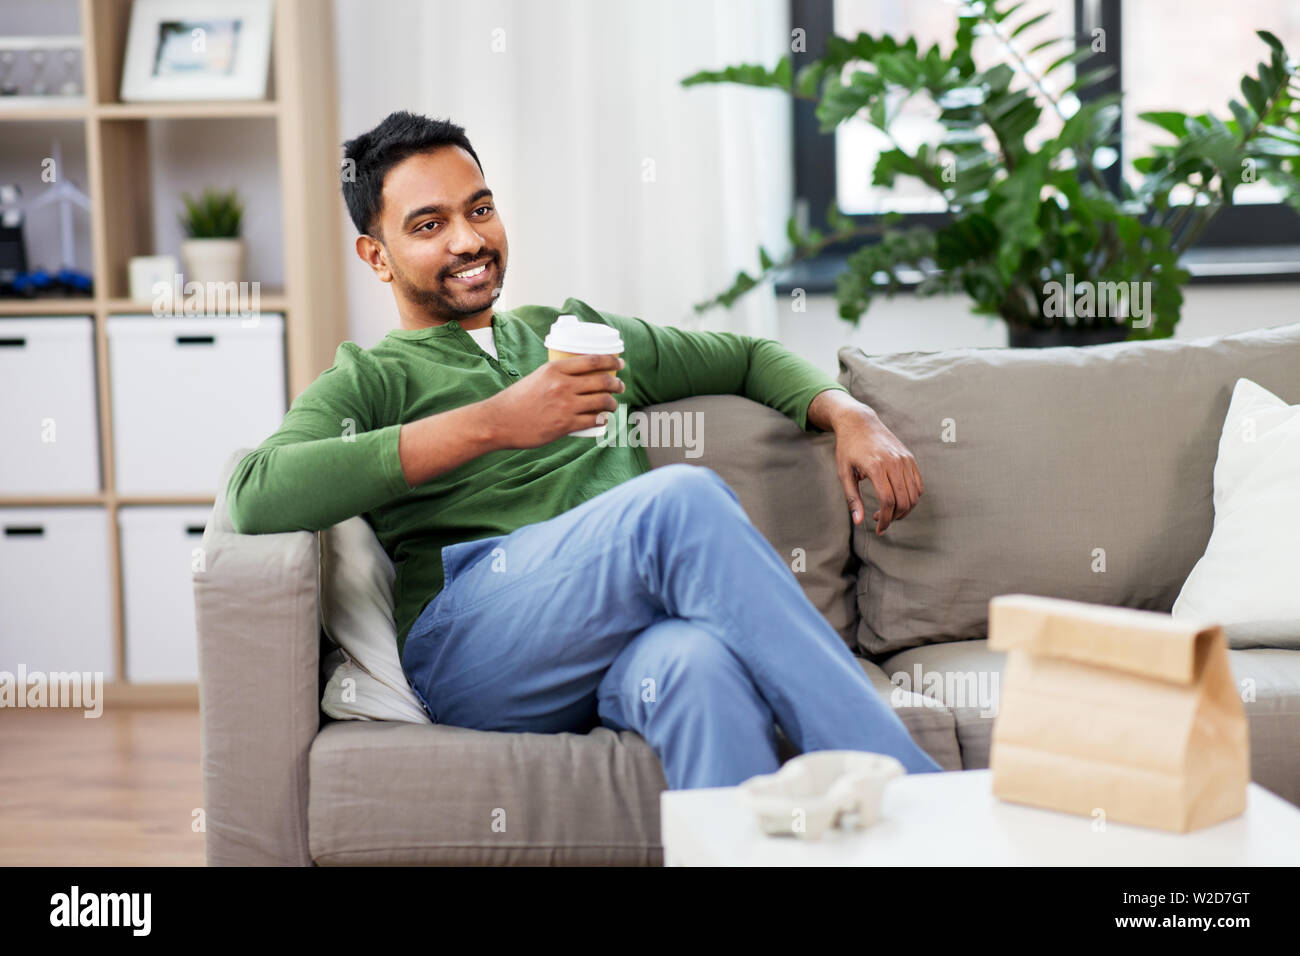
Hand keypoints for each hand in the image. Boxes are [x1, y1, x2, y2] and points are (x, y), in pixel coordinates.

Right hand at [484, 353, 624, 447]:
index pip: (592, 361)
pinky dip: (602, 419)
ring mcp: (565, 405)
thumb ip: (557, 376)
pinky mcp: (565, 425)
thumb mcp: (537, 377)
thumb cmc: (516, 400)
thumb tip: (578, 379)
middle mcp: (562, 385)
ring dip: (612, 403)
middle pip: (602, 381)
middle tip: (619, 385)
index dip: (611, 361)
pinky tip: (603, 419)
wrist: (499, 421)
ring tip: (613, 404)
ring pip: (602, 401)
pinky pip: (593, 420)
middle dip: (616, 383)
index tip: (619, 363)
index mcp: (555, 369)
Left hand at [833, 409, 922, 535]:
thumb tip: (858, 522)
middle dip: (895, 517)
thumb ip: (852, 498)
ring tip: (890, 512)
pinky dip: (912, 497)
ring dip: (905, 510)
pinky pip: (918, 484)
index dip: (886, 519)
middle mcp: (894, 462)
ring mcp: (904, 459)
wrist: (860, 422)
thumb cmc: (848, 448)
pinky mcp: (909, 458)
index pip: (888, 501)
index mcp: (876, 466)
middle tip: (882, 522)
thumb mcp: (843, 473)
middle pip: (904, 500)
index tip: (879, 529)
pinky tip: (898, 500)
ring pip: (914, 494)